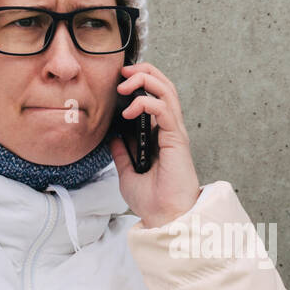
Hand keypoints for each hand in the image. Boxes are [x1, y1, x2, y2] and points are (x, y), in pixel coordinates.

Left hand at [110, 63, 201, 228]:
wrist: (165, 217)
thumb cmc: (153, 200)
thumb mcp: (127, 173)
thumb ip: (122, 154)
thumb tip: (113, 138)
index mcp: (160, 135)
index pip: (154, 97)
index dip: (139, 83)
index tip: (118, 82)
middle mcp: (169, 130)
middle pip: (164, 86)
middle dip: (144, 72)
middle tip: (123, 72)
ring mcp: (174, 133)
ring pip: (167, 91)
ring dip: (146, 80)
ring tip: (125, 84)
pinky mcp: (176, 139)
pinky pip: (164, 109)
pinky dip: (146, 102)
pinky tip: (130, 109)